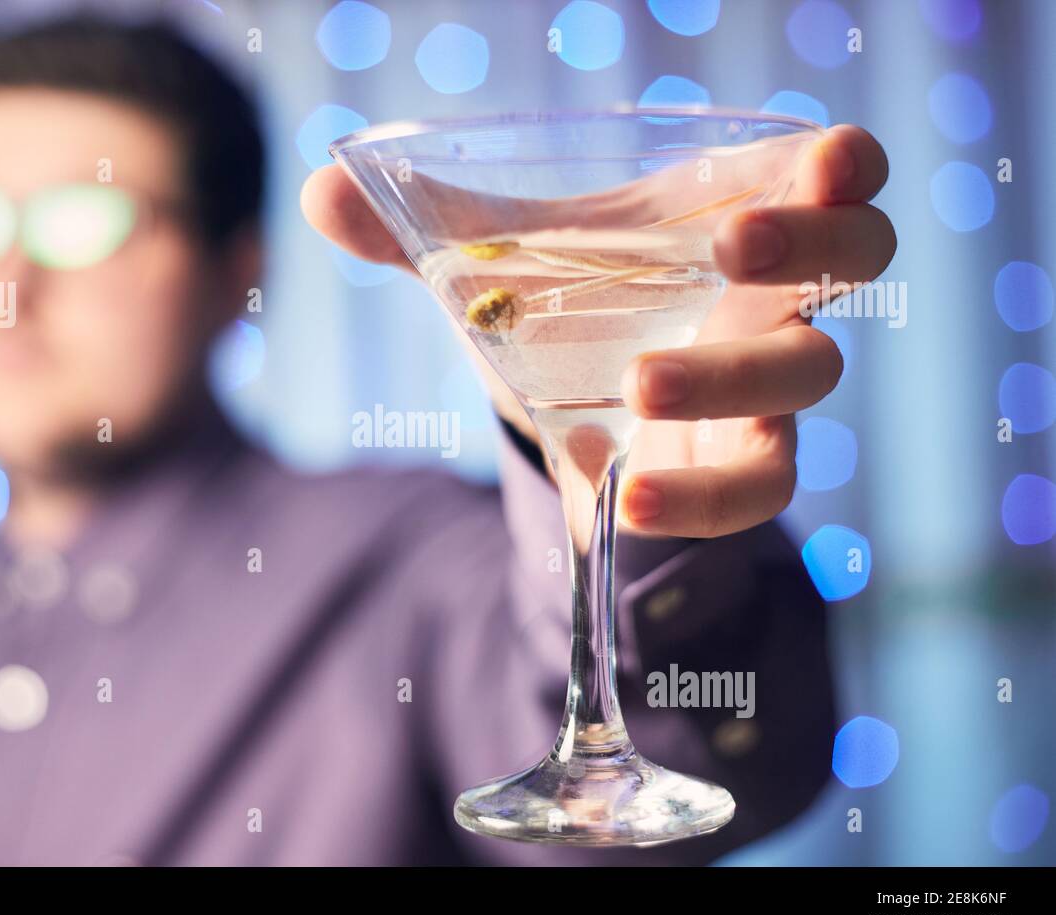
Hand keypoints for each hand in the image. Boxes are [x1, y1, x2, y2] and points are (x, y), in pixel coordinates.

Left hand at [301, 124, 894, 538]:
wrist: (570, 418)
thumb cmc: (563, 310)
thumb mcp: (499, 266)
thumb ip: (415, 229)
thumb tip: (317, 190)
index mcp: (727, 217)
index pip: (825, 176)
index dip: (840, 165)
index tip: (828, 157)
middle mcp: (769, 295)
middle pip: (855, 258)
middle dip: (810, 246)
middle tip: (733, 248)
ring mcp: (766, 389)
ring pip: (807, 374)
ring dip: (727, 374)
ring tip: (637, 383)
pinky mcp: (741, 469)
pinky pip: (758, 488)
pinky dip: (701, 498)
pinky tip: (628, 498)